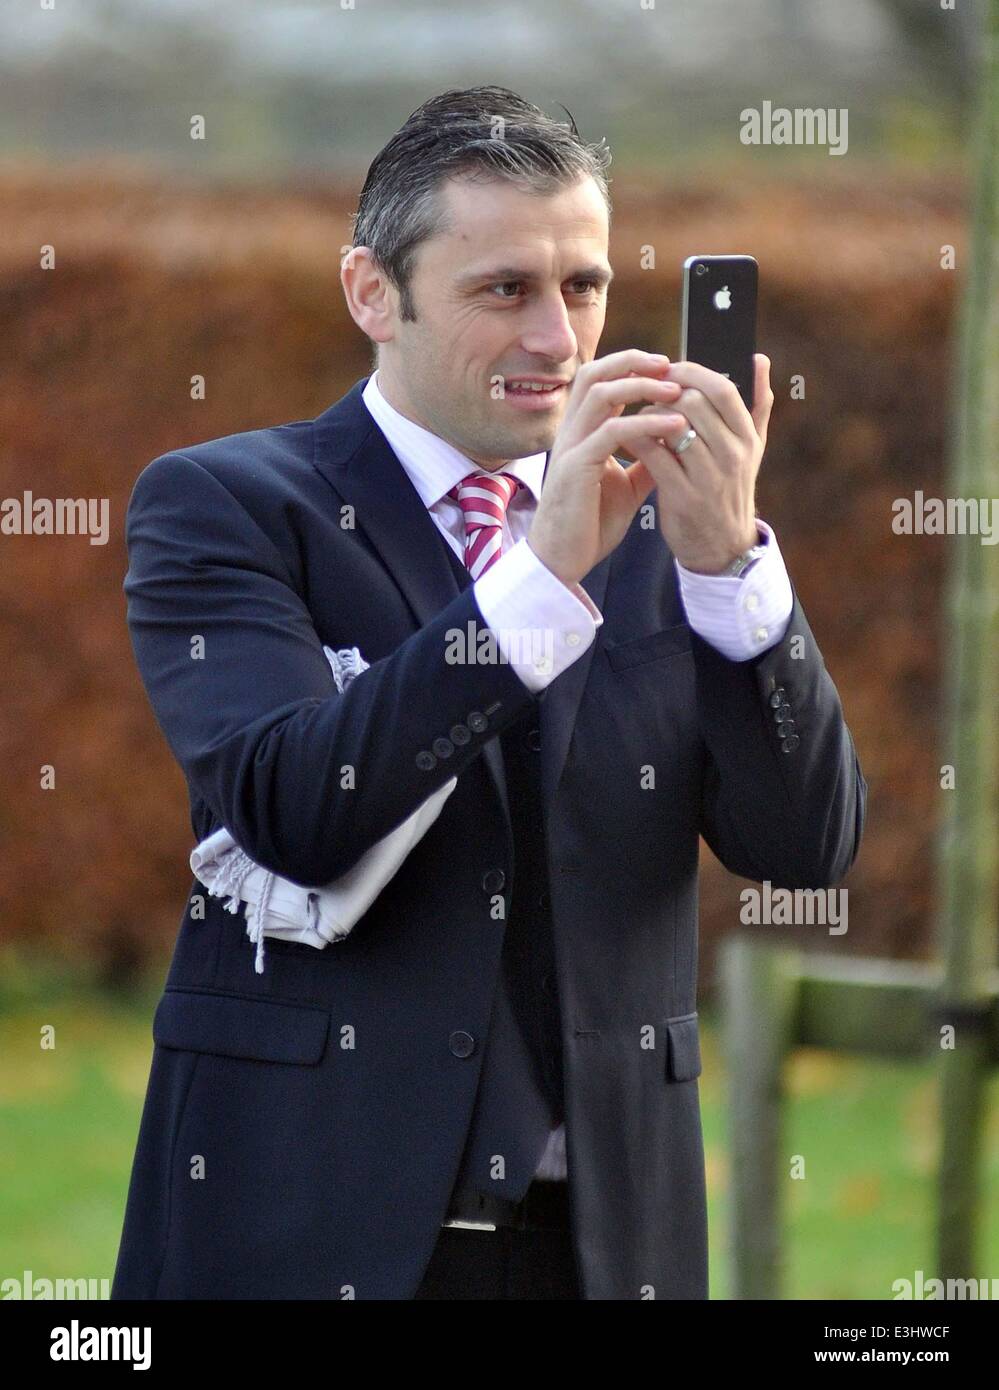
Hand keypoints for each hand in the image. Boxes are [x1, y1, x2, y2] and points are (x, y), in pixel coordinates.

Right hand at [527, 349, 689, 586]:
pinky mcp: (576, 468)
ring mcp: (571, 447)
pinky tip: (672, 426)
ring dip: (642, 386)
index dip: (631, 367)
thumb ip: (646, 460)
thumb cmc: (589, 525)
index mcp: (581, 433)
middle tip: (669, 365)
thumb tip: (675, 442)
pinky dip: (645, 423)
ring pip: (601, 393)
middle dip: (633, 362)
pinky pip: (611, 432)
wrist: (564, 561)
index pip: (600, 380)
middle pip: (595, 374)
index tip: (667, 369)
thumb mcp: (627, 486)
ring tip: (675, 391)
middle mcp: (571, 432)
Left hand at [628, 354, 774, 573]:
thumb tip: (759, 359)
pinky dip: (637, 439)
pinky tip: (630, 437)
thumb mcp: (753, 449)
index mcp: (747, 438)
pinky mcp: (683, 496)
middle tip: (647, 393)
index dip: (692, 372)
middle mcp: (732, 455)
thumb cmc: (731, 489)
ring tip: (640, 417)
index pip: (723, 389)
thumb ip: (757, 404)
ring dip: (648, 414)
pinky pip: (654, 455)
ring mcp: (709, 477)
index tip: (669, 370)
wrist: (722, 546)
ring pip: (673, 426)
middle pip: (694, 402)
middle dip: (664, 392)